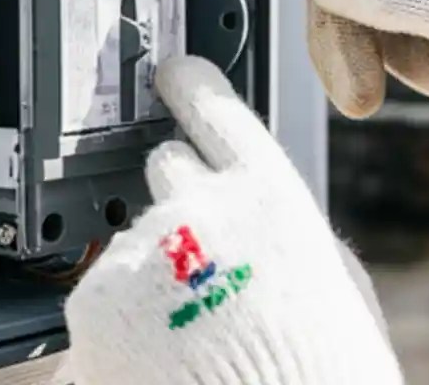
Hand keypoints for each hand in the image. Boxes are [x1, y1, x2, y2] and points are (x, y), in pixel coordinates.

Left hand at [63, 56, 400, 384]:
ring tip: (191, 335)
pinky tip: (161, 357)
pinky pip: (99, 300)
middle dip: (179, 202)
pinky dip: (118, 326)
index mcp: (267, 196)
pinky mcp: (92, 311)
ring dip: (150, 275)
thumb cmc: (327, 372)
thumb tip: (253, 207)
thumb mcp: (337, 283)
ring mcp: (138, 259)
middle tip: (202, 261)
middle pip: (164, 166)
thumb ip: (286, 225)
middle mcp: (197, 210)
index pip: (212, 105)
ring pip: (133, 242)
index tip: (175, 73)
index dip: (190, 84)